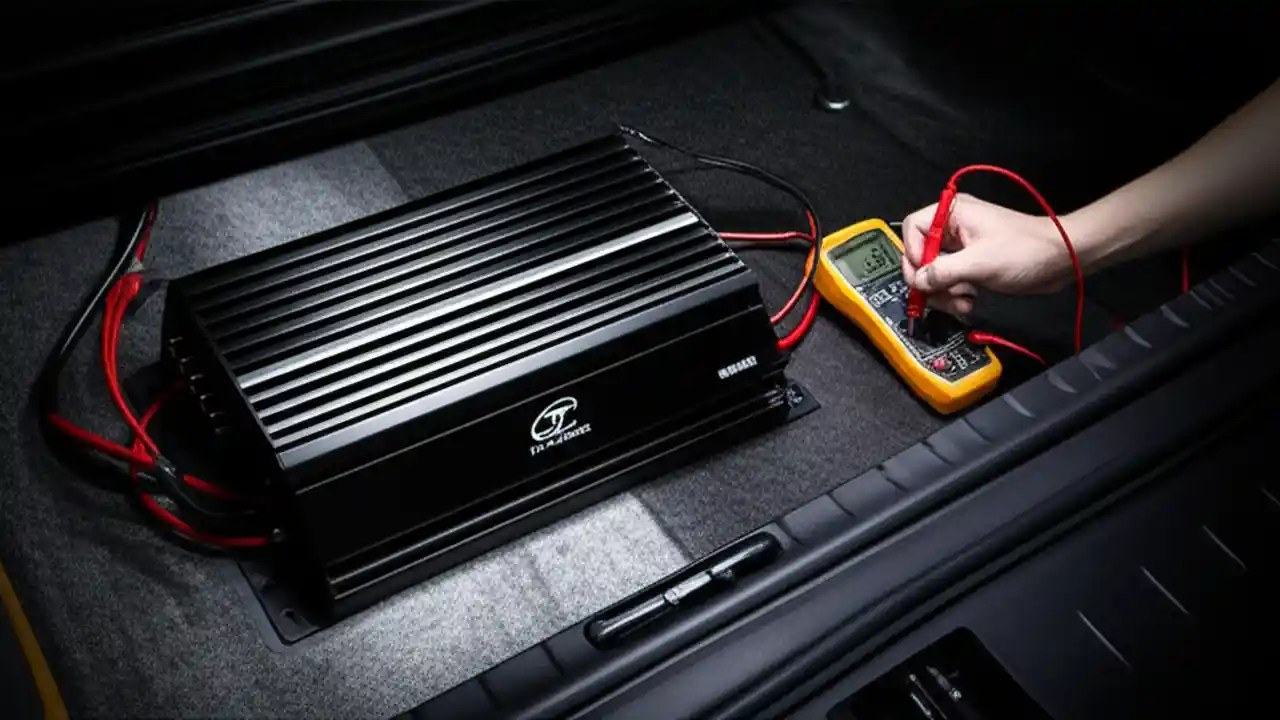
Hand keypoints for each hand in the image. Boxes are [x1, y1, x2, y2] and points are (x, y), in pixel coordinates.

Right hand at [900, 193, 1072, 316]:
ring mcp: (962, 247)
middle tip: (939, 295)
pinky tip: (968, 301)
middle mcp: (953, 227)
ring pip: (933, 272)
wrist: (1061, 260)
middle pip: (920, 254)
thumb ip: (942, 272)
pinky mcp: (971, 264)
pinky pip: (949, 280)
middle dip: (929, 280)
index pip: (913, 228)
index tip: (923, 275)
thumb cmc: (1026, 250)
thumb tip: (918, 282)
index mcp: (953, 213)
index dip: (912, 253)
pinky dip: (954, 294)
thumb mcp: (979, 262)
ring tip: (962, 301)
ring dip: (943, 292)